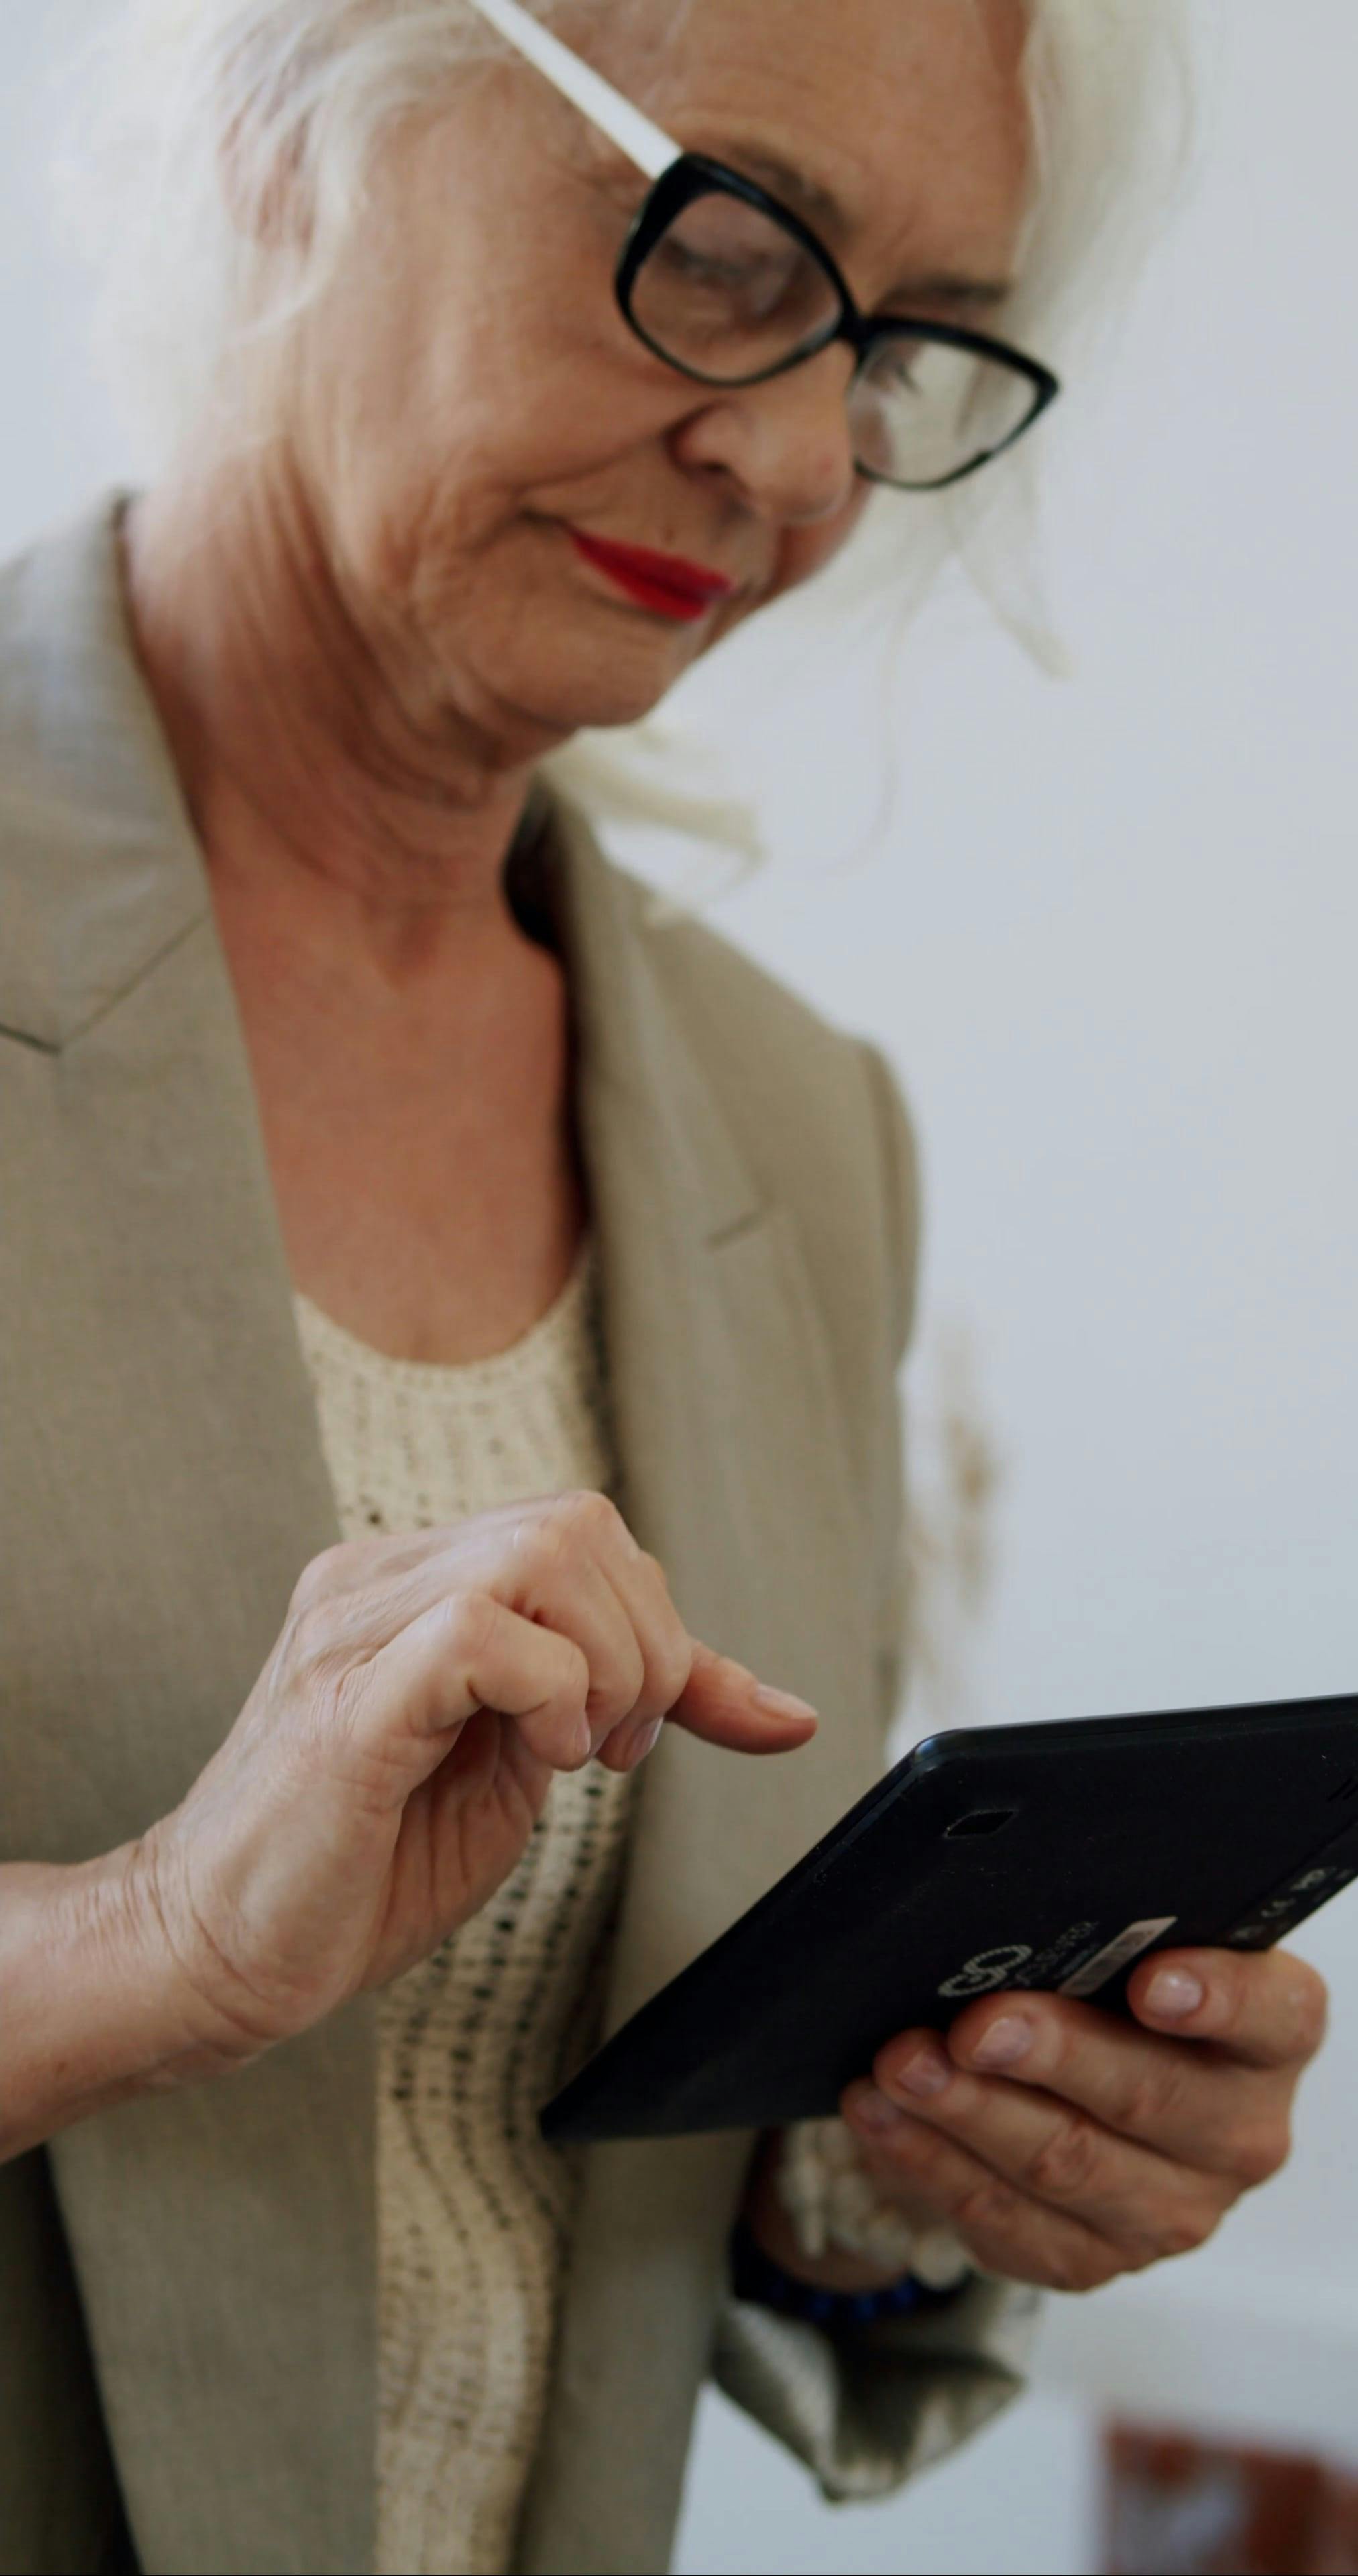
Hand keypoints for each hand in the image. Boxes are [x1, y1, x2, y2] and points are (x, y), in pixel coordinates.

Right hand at [135, 1493, 815, 2068]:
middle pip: (580, 1523)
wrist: (214, 1954)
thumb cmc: (361, 1870)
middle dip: (648, 1642)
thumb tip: (776, 1710)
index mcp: (414, 1582)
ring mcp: (352, 1623)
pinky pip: (483, 1632)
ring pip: (546, 1552)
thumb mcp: (523, 1772)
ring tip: (574, 1754)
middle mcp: (377, 1576)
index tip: (681, 1728)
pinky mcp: (345, 1694)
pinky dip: (551, 1695)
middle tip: (614, 1751)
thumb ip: (611, 1708)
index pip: (582, 1533)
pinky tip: (535, 1761)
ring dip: (608, 1664)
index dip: (666, 1624)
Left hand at [828, 1948, 1327, 2292]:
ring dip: (971, 2113)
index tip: (1150, 1981)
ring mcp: (1172, 2209)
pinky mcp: (1095, 2259)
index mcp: (1271, 2035)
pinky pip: (1008, 2221)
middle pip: (1149, 2097)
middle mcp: (1239, 2132)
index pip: (1271, 2014)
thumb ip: (1099, 1930)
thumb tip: (1010, 1914)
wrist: (1081, 2082)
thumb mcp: (1124, 1945)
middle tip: (974, 2027)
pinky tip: (883, 2118)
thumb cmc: (1108, 1989)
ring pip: (1067, 2165)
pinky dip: (934, 2163)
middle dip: (1051, 2056)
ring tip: (900, 2065)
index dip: (1215, 1999)